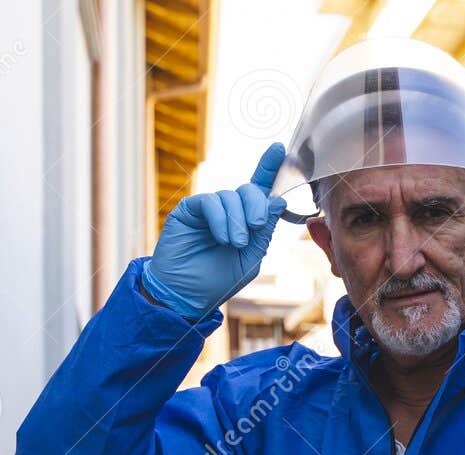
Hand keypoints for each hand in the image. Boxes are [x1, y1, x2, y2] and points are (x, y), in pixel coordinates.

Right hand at [143, 144, 287, 319]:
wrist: (185, 295)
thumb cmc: (217, 281)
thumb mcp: (250, 258)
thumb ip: (264, 231)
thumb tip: (278, 200)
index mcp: (245, 221)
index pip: (259, 190)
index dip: (268, 168)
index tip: (278, 148)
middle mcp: (228, 211)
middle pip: (248, 190)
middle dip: (257, 205)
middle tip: (257, 225)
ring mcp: (208, 209)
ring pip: (229, 196)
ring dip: (237, 220)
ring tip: (235, 243)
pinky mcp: (189, 210)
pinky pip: (210, 202)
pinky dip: (220, 219)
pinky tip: (222, 238)